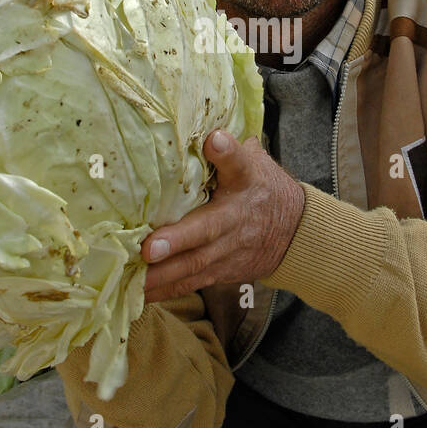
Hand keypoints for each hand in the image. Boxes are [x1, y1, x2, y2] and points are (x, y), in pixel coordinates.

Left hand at [141, 129, 305, 302]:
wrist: (295, 233)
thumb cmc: (264, 189)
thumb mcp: (255, 162)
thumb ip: (230, 149)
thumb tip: (209, 132)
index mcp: (245, 183)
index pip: (239, 163)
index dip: (227, 153)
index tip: (213, 141)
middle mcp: (235, 221)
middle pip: (206, 230)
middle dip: (177, 242)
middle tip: (148, 249)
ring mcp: (227, 252)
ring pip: (194, 265)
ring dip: (162, 275)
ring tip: (131, 278)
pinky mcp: (219, 273)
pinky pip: (190, 283)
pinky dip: (164, 291)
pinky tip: (137, 294)